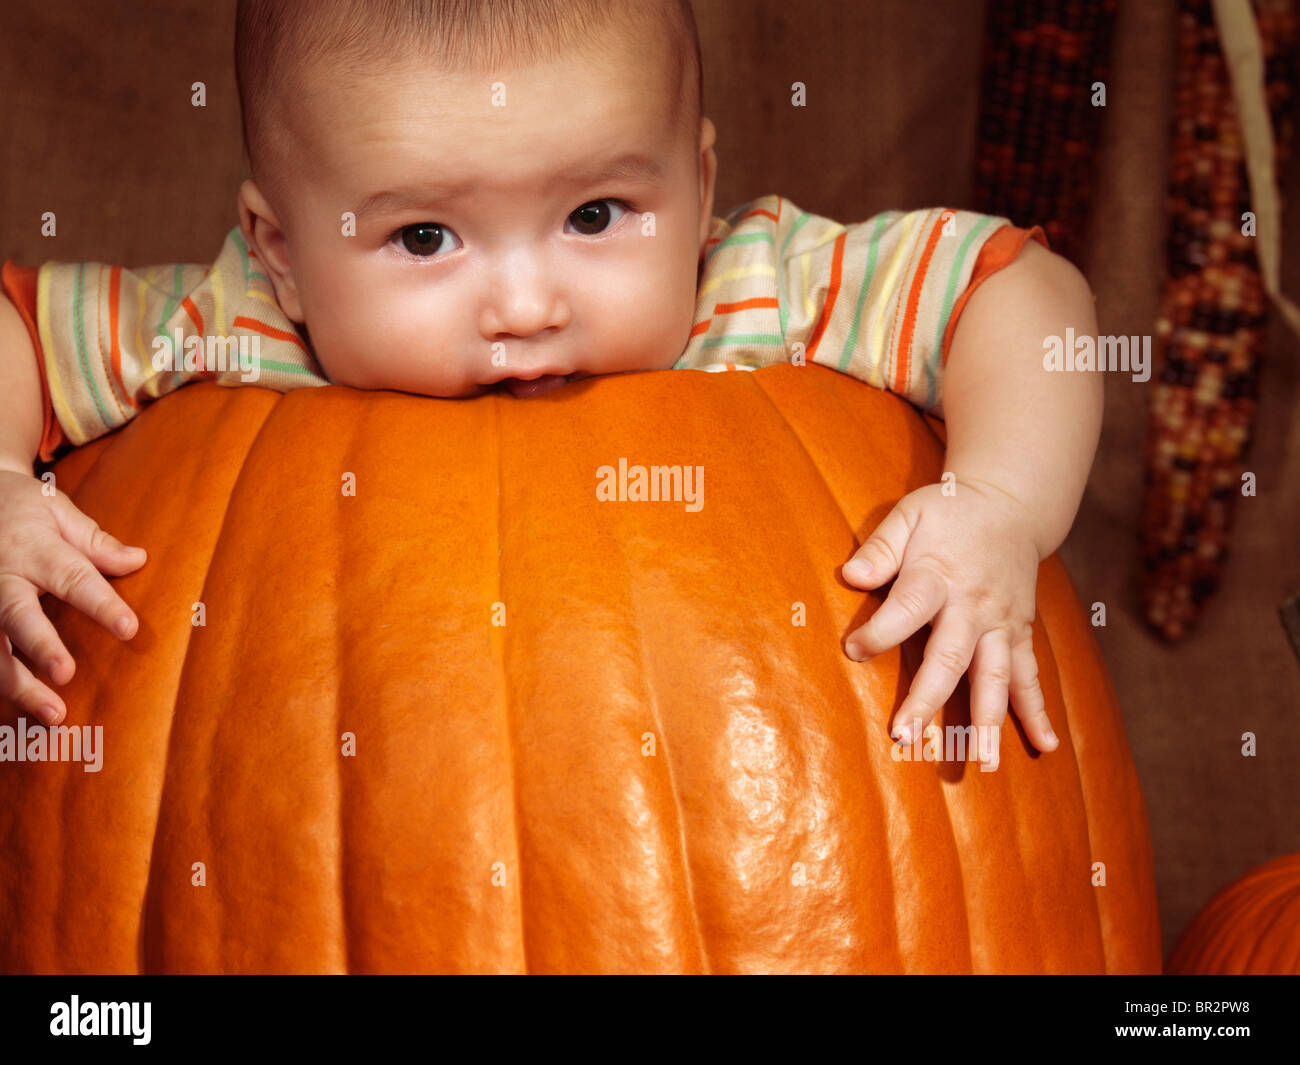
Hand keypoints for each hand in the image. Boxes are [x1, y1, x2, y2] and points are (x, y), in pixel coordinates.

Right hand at [0, 469, 146, 723]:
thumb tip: (138, 560)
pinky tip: (20, 714)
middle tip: (65, 674)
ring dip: (17, 684)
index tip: (129, 628)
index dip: (101, 604)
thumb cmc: (21, 508)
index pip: (74, 577)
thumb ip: (94, 541)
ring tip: (53, 713)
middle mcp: (0, 577)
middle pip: (16, 615)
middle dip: (40, 646)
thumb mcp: (58, 511)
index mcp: (33, 548)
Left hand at [841, 476, 1058, 770]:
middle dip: (928, 699)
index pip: (908, 608)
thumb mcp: (910, 513)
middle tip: (905, 736)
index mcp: (939, 574)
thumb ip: (881, 546)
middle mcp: (974, 605)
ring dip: (988, 721)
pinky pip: (1030, 676)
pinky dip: (1038, 711)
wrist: (1011, 505)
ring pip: (996, 676)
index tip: (854, 650)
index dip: (880, 632)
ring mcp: (1001, 623)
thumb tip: (851, 576)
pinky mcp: (1020, 633)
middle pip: (951, 657)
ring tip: (982, 762)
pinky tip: (1046, 746)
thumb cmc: (950, 512)